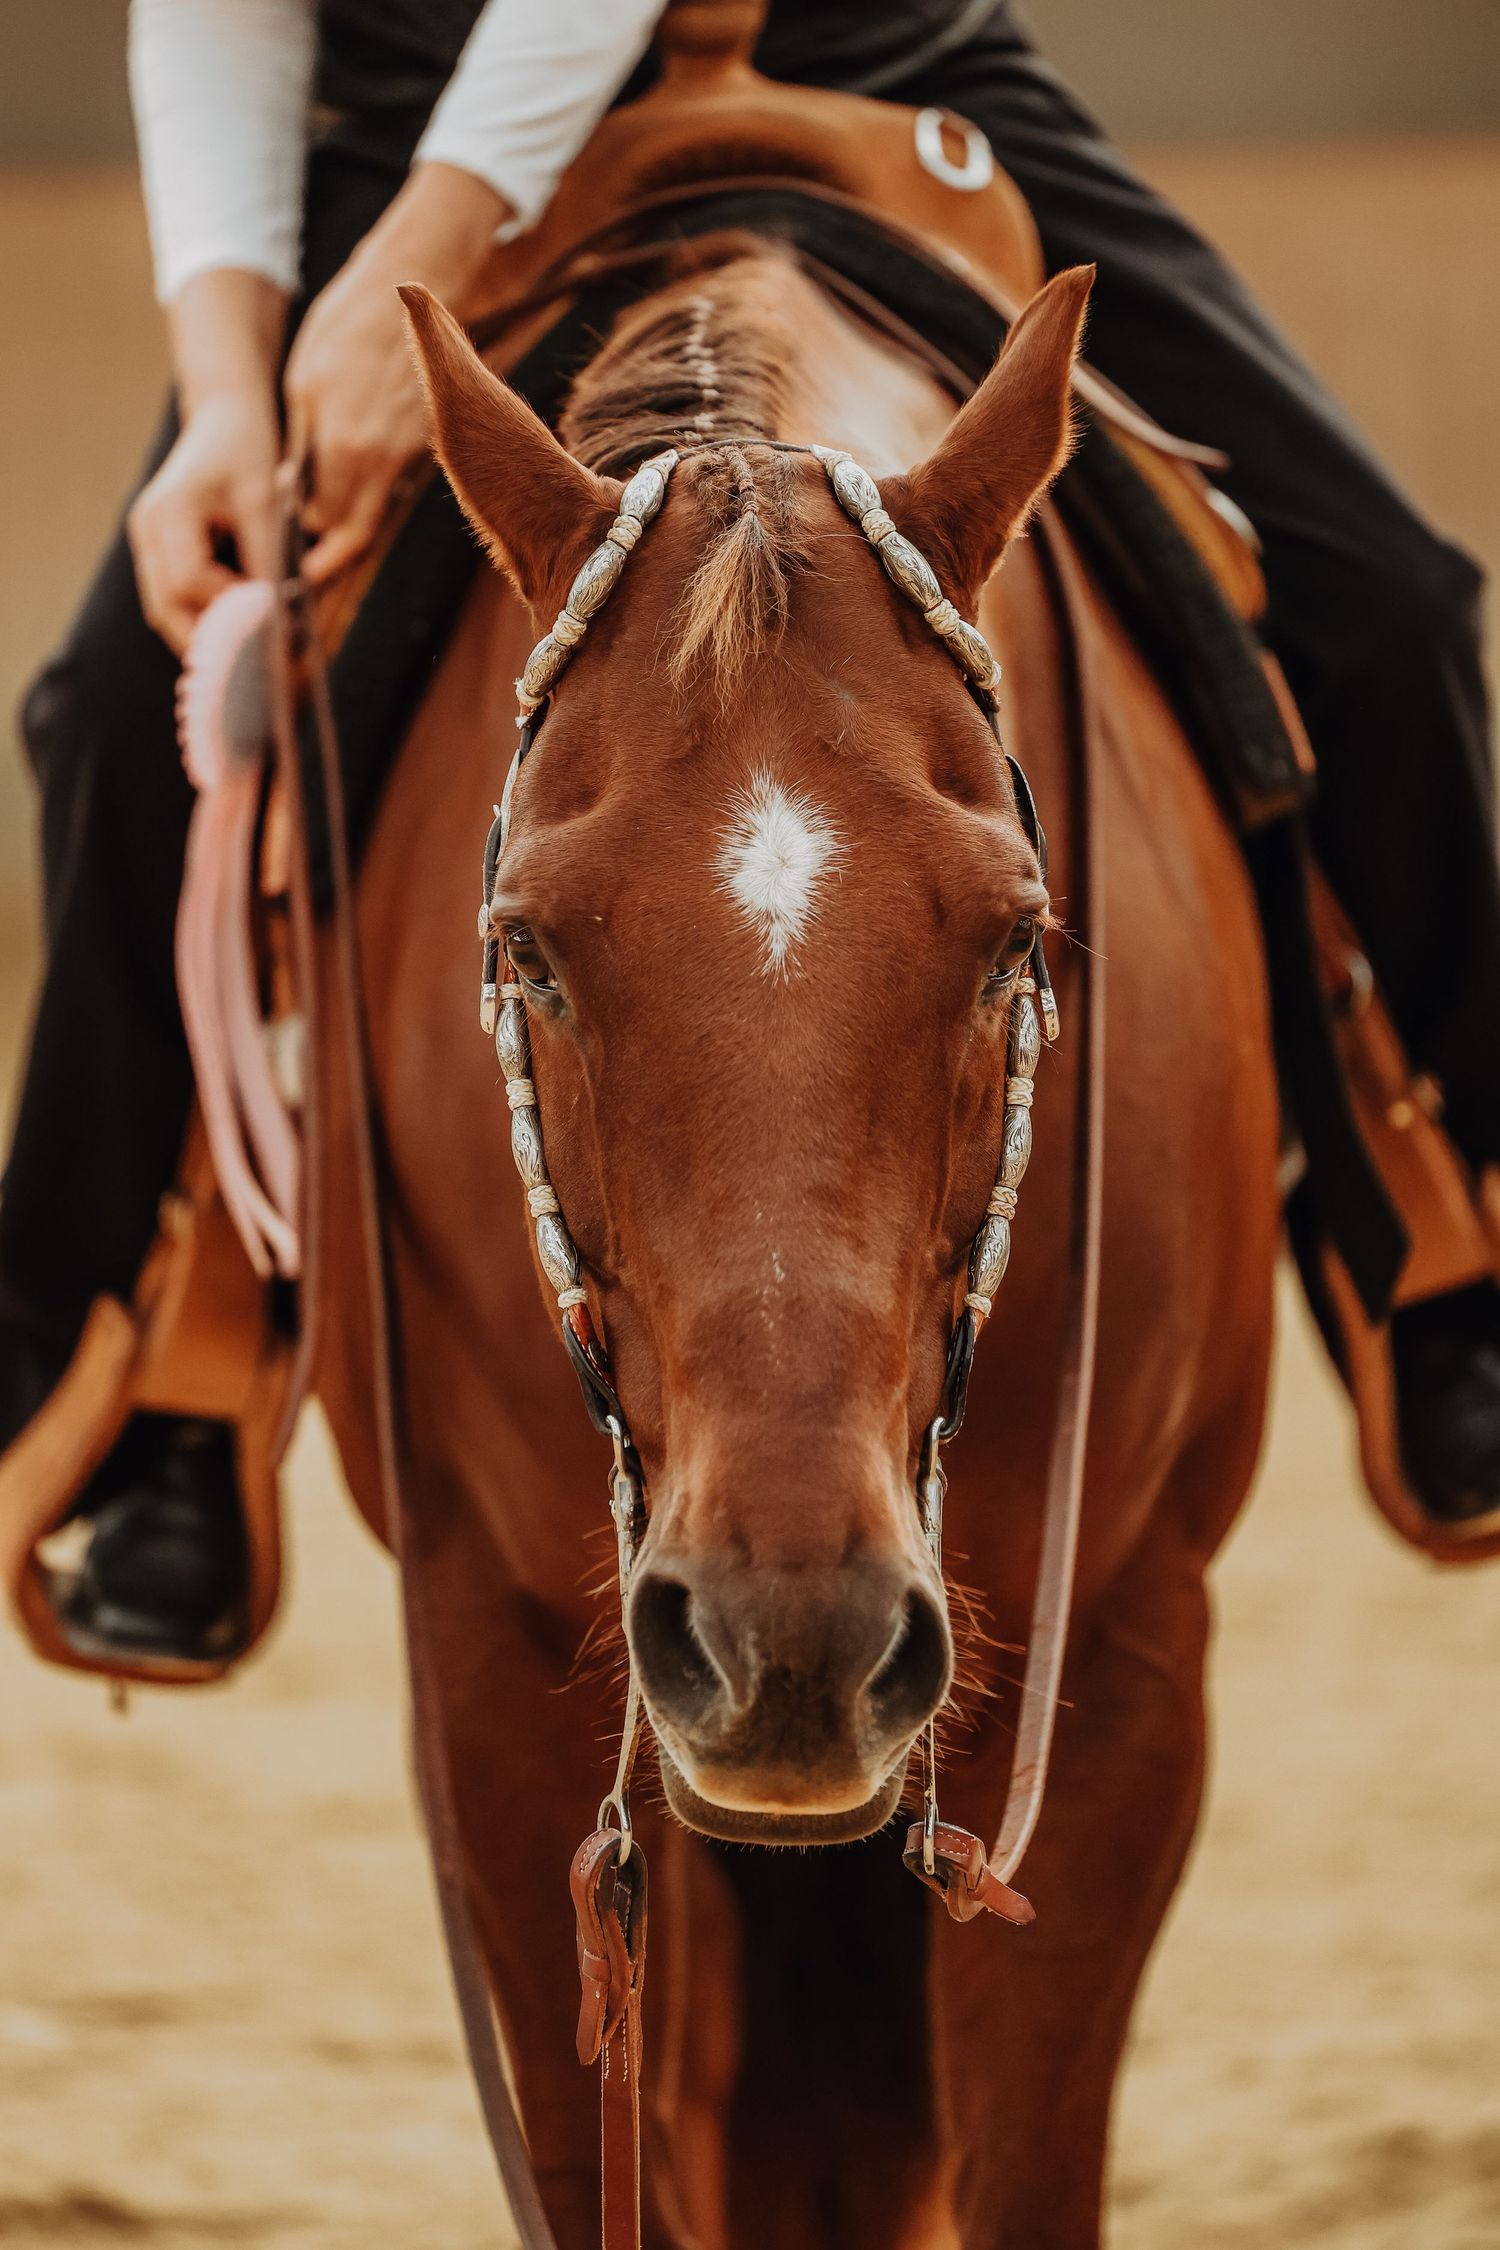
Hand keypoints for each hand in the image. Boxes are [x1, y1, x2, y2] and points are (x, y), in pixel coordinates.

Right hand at [128, 385, 282, 654]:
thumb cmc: (248, 451)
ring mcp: (148, 541)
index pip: (188, 580)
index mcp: (169, 511)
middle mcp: (148, 530)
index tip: (270, 624)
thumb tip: (277, 621)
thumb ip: (265, 559)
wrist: (225, 415)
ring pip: (165, 609)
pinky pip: (173, 598)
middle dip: (210, 643)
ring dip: (204, 638)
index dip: (228, 608)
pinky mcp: (159, 549)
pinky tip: (238, 636)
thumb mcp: (264, 502)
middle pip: (166, 607)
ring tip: (249, 662)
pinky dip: (202, 619)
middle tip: (258, 671)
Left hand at [282, 163, 512, 585]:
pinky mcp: (425, 443)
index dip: (306, 548)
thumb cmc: (348, 328)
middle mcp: (380, 460)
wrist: (409, 289)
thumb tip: (295, 493)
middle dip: (329, 555)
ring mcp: (408, 454)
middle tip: (305, 578)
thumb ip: (305, 446)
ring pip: (374, 513)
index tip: (289, 572)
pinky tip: (350, 497)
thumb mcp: (306, 384)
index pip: (325, 523)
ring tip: (322, 546)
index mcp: (344, 446)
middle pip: (354, 532)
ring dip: (348, 531)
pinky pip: (391, 487)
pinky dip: (368, 499)